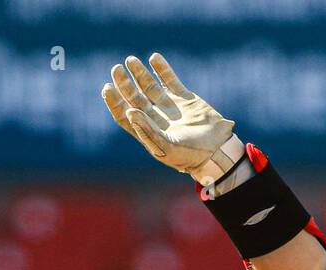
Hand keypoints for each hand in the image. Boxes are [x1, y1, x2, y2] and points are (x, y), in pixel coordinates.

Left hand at [101, 53, 244, 185]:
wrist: (217, 149)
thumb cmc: (190, 155)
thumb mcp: (167, 146)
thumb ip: (147, 130)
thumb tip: (129, 111)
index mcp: (147, 132)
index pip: (124, 114)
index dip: (115, 101)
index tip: (108, 87)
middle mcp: (155, 118)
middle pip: (134, 97)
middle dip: (124, 83)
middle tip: (116, 69)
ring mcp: (169, 106)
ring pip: (149, 86)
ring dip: (139, 73)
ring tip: (130, 60)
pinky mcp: (184, 98)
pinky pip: (170, 80)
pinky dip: (162, 69)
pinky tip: (154, 58)